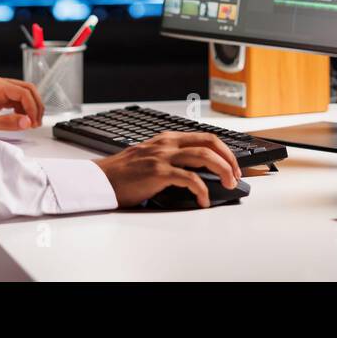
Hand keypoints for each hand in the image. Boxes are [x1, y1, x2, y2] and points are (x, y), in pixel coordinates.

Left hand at [0, 76, 44, 137]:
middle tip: (38, 121)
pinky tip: (20, 119)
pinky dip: (20, 108)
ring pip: (20, 94)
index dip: (33, 107)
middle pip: (25, 89)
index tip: (35, 122)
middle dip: (35, 105)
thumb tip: (26, 122)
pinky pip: (11, 100)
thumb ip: (7, 122)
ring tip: (30, 122)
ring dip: (28, 107)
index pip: (23, 92)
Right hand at [93, 132, 240, 208]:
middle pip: (209, 142)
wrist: (100, 180)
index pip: (205, 136)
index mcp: (167, 139)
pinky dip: (202, 189)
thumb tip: (196, 172)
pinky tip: (204, 200)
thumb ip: (170, 159)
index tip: (233, 164)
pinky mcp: (157, 172)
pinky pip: (189, 178)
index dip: (224, 150)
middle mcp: (167, 144)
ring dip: (223, 170)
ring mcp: (162, 156)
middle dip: (229, 158)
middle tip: (236, 174)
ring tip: (229, 184)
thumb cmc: (123, 174)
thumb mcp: (150, 158)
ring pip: (204, 156)